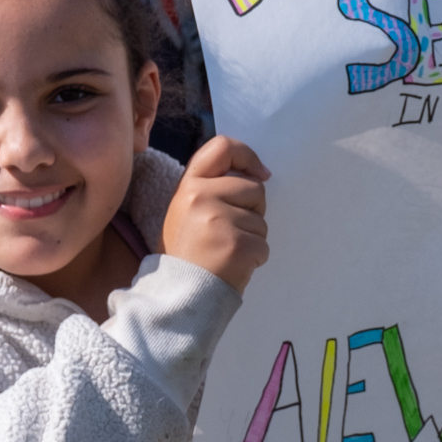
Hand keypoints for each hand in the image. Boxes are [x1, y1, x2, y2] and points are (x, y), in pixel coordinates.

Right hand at [162, 136, 270, 292]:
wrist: (178, 294)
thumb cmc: (187, 253)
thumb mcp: (187, 210)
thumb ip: (212, 188)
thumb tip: (259, 174)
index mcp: (188, 185)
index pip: (222, 147)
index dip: (247, 156)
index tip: (259, 173)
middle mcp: (200, 197)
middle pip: (254, 187)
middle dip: (253, 209)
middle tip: (229, 232)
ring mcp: (219, 221)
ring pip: (261, 219)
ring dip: (252, 237)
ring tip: (225, 251)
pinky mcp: (237, 245)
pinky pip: (263, 244)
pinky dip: (255, 258)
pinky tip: (232, 265)